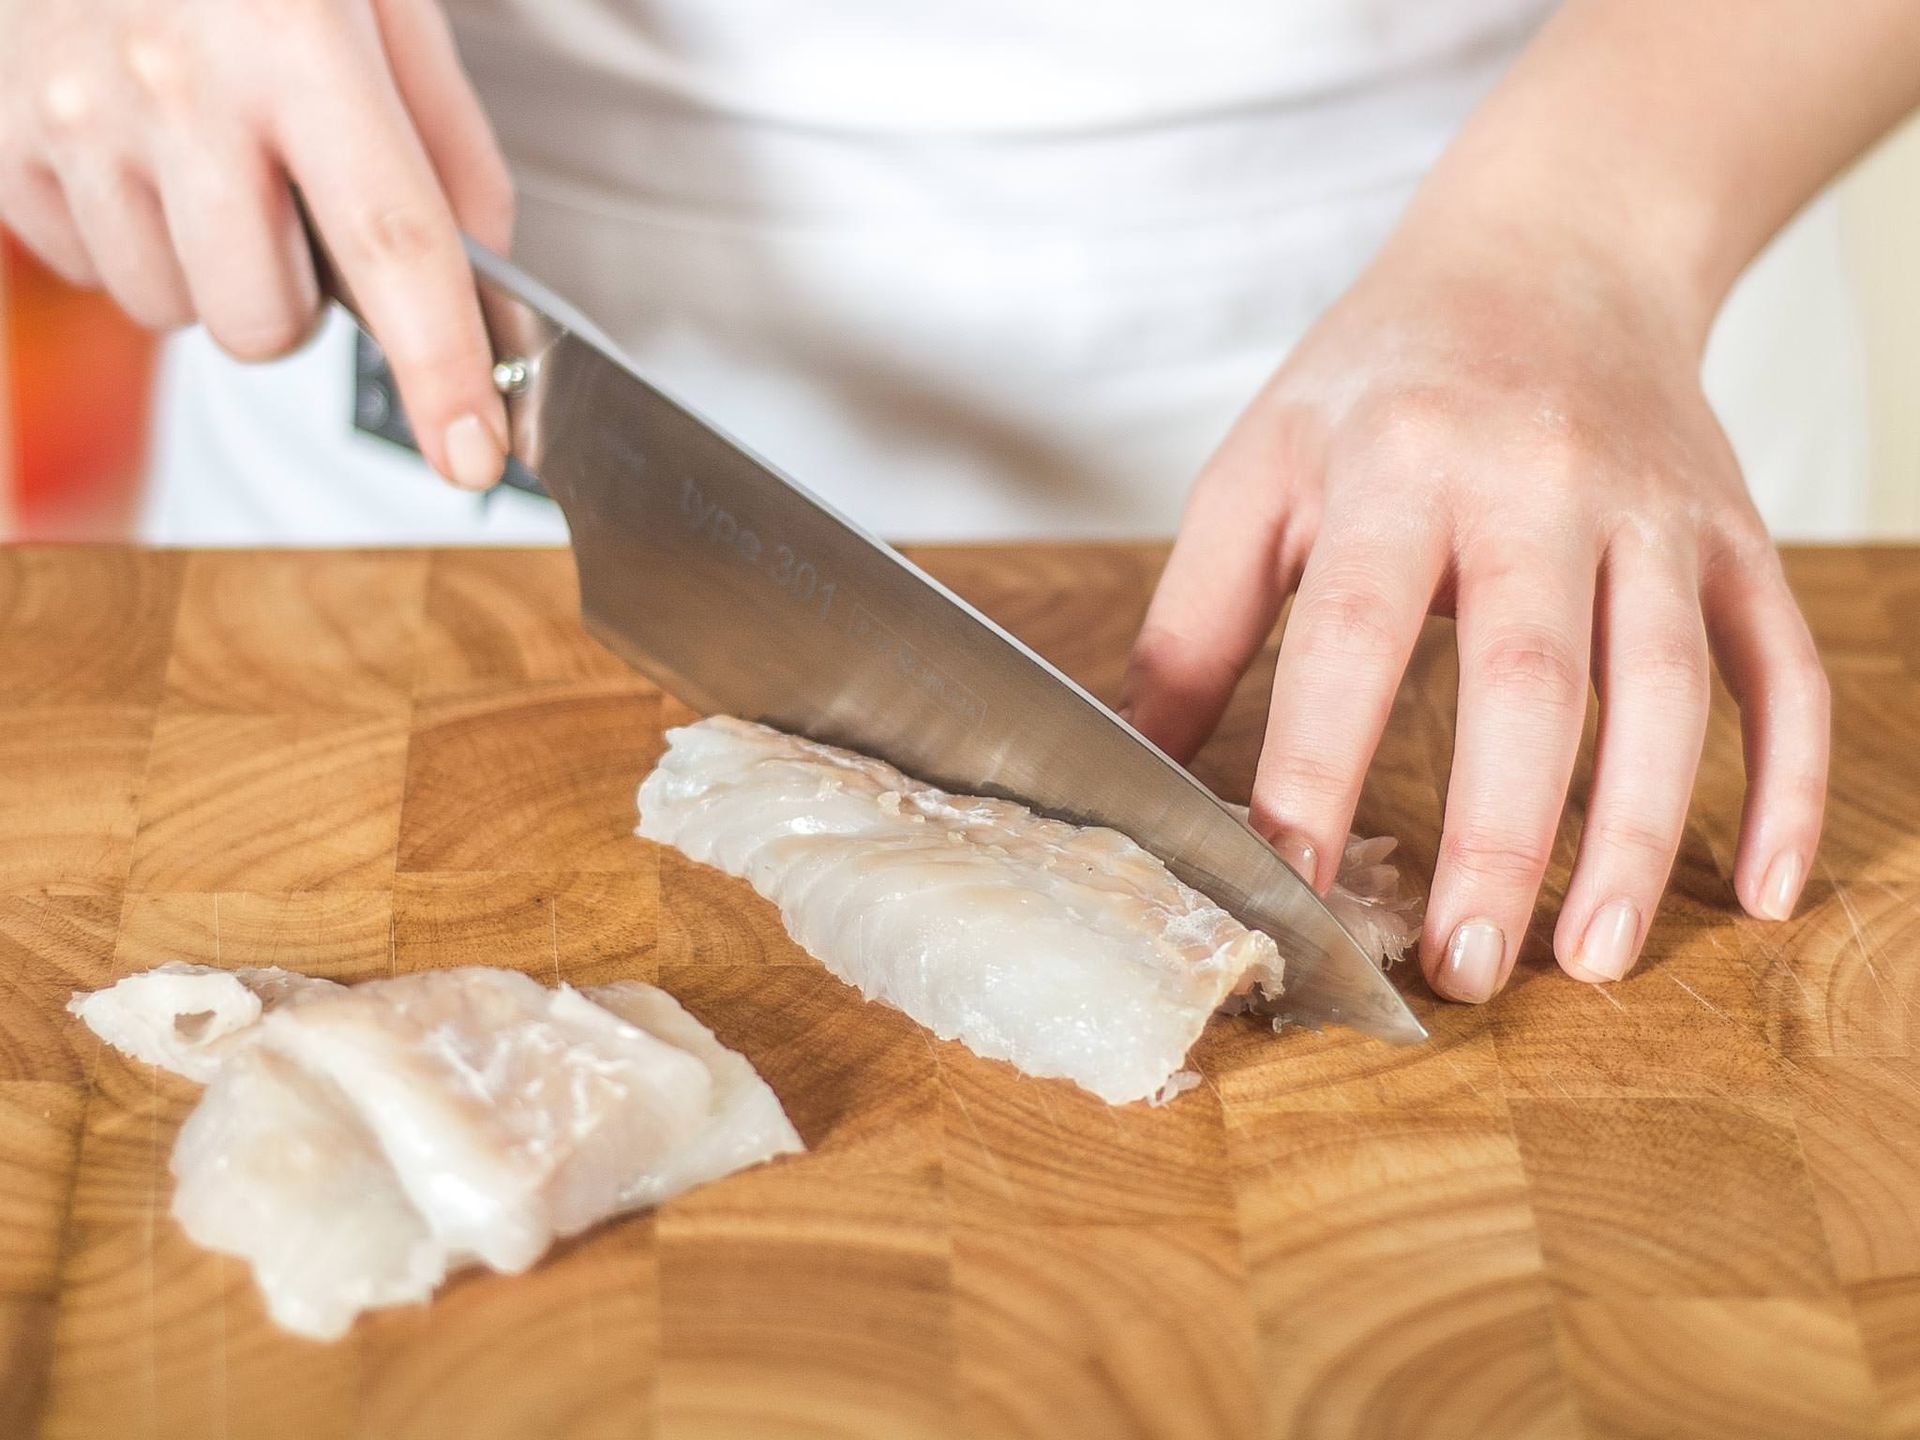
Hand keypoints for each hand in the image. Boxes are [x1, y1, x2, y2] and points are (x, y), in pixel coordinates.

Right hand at [0, 0, 513, 488]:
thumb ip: (444, 134)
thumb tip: (482, 266)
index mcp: (300, 44)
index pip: (393, 247)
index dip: (440, 370)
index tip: (471, 455)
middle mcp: (179, 88)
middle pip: (265, 324)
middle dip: (300, 308)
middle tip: (295, 220)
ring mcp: (76, 115)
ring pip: (176, 313)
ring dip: (212, 273)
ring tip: (208, 163)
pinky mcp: (1, 133)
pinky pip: (90, 269)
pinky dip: (129, 237)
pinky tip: (140, 151)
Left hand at [1121, 215, 1828, 1002]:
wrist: (1555, 249)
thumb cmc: (1383, 379)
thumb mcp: (1260, 468)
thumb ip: (1196, 620)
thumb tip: (1136, 770)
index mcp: (1397, 463)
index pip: (1354, 633)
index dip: (1317, 767)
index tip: (1288, 884)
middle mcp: (1538, 481)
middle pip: (1530, 677)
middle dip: (1497, 837)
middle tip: (1458, 969)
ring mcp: (1654, 510)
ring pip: (1669, 687)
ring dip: (1638, 834)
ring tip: (1591, 959)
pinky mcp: (1736, 534)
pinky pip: (1783, 666)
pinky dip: (1789, 782)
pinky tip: (1760, 889)